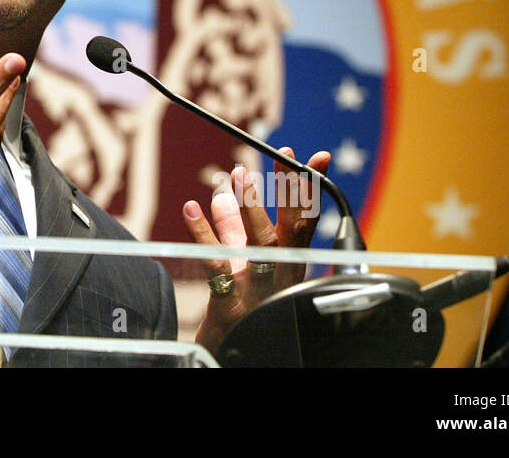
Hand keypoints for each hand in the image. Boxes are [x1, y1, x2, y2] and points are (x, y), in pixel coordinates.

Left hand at [182, 147, 330, 352]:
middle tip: (283, 154)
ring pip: (261, 245)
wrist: (231, 354)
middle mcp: (280, 275)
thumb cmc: (238, 307)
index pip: (305, 221)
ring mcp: (258, 290)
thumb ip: (231, 229)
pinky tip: (191, 210)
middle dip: (290, 190)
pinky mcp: (232, 303)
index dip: (311, 189)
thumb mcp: (239, 263)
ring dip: (251, 208)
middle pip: (291, 229)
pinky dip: (204, 235)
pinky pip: (218, 265)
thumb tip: (221, 194)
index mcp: (287, 264)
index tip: (318, 157)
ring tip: (240, 174)